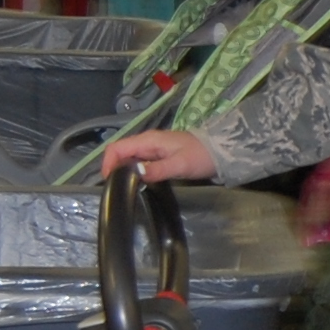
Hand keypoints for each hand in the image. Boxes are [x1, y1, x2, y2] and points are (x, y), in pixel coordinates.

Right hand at [97, 128, 217, 183]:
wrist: (222, 153)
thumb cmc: (201, 157)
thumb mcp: (179, 165)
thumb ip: (156, 169)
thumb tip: (133, 175)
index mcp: (148, 140)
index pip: (116, 148)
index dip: (107, 163)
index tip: (109, 183)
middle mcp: (147, 142)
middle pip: (120, 152)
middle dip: (113, 168)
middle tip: (115, 189)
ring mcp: (153, 148)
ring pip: (129, 158)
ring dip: (122, 170)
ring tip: (123, 188)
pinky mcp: (159, 156)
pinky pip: (139, 162)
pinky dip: (133, 171)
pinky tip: (137, 183)